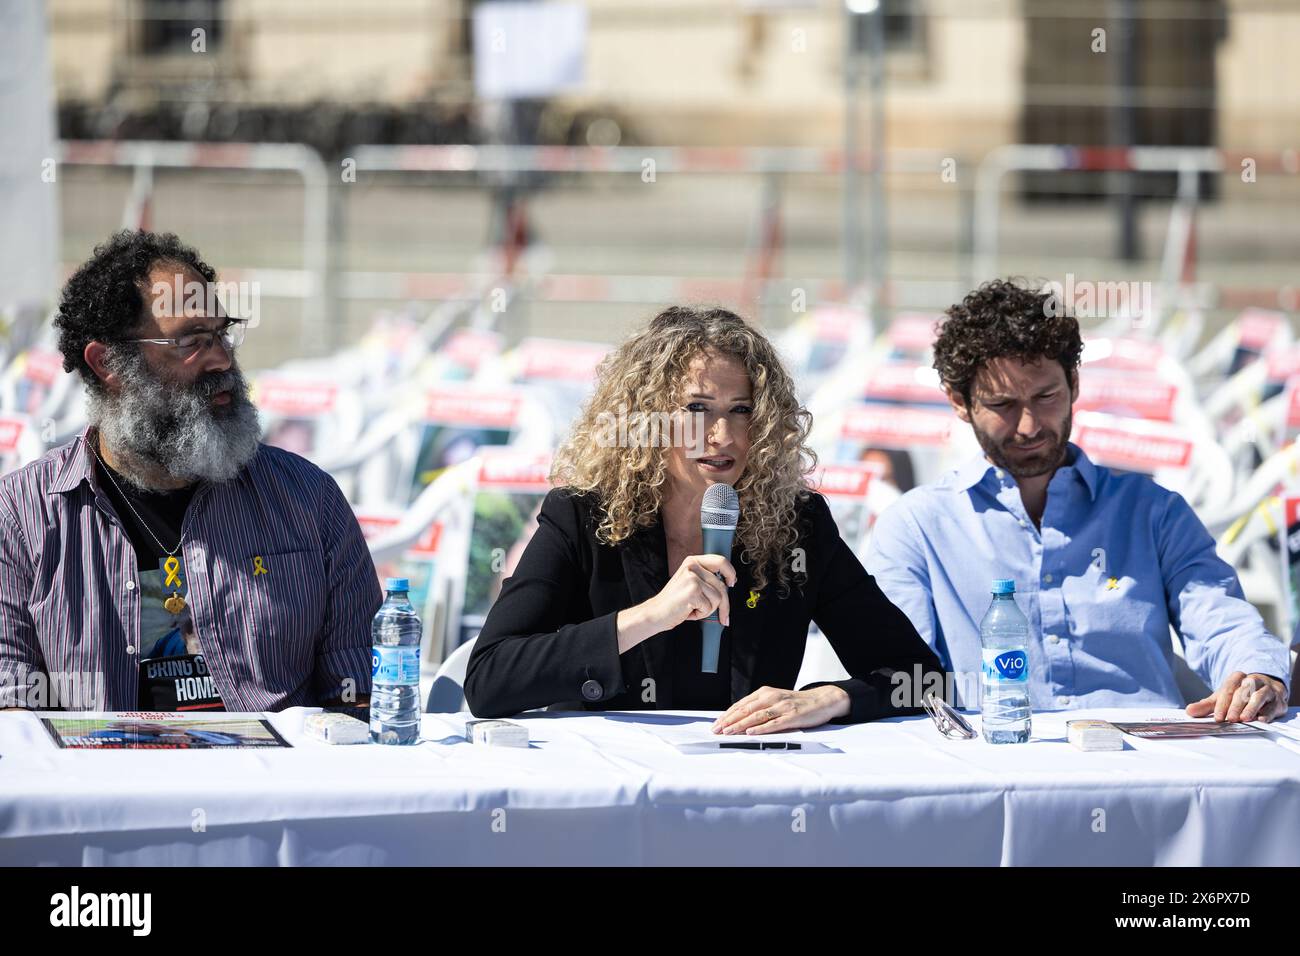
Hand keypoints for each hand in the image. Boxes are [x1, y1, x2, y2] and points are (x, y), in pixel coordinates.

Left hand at [712, 685, 850, 734]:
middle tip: (717, 730)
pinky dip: (761, 728)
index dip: (727, 714)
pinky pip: (774, 723)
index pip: (741, 704)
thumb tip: (738, 718)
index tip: (716, 723)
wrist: (822, 700)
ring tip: (729, 731)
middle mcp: (772, 697)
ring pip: (757, 716)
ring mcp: (782, 707)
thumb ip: (759, 707)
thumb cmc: (796, 703)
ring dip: (741, 724)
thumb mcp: (775, 700)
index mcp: (765, 693)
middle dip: (729, 720)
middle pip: (746, 709)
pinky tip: (751, 732)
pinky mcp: (792, 716)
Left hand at [1185, 671, 1287, 723]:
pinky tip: (1261, 720)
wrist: (1267, 689)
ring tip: (1245, 719)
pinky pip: (1273, 706)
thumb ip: (1206, 705)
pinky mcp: (1278, 701)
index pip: (1228, 688)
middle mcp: (1253, 681)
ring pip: (1260, 696)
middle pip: (1243, 692)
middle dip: (1236, 706)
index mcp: (1237, 678)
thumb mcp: (1222, 698)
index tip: (1218, 717)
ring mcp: (1267, 690)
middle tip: (1230, 719)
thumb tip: (1189, 711)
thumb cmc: (1241, 695)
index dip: (1223, 704)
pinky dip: (1267, 713)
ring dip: (1252, 708)